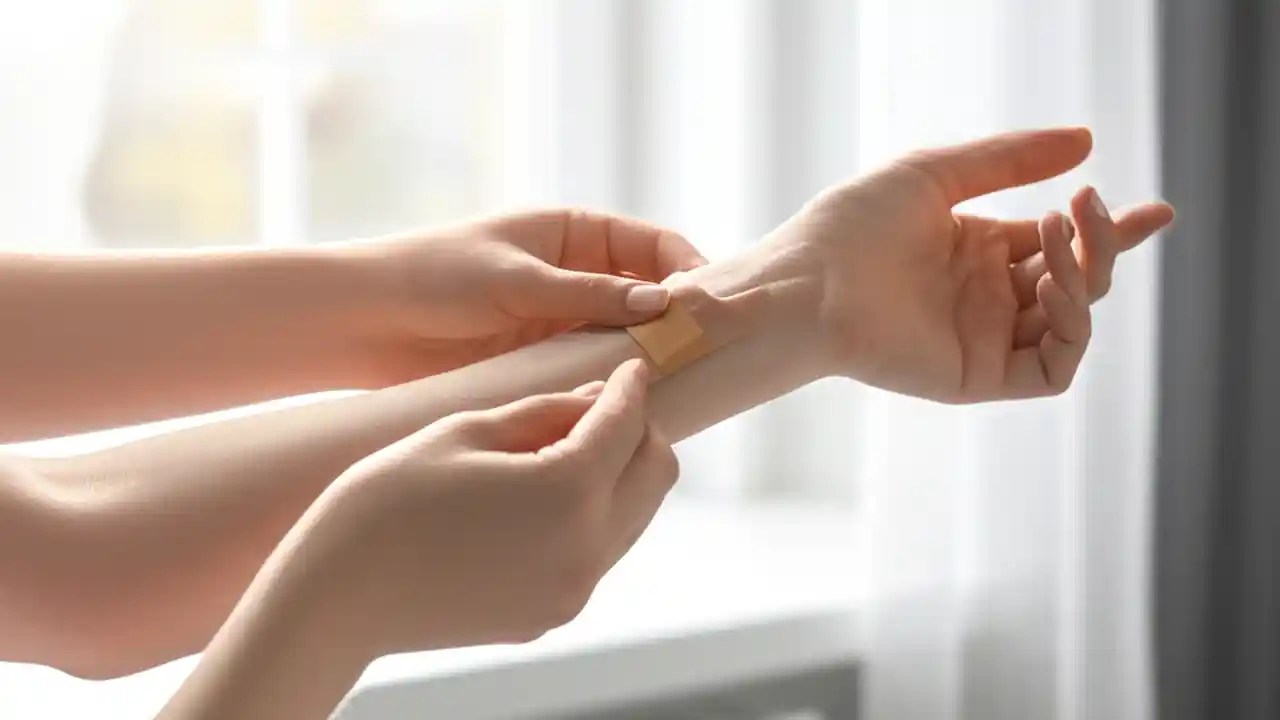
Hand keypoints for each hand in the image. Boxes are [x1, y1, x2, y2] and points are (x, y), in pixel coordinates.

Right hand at [300, 359, 675, 654]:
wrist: (336, 599)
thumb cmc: (385, 501)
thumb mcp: (465, 430)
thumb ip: (545, 410)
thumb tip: (598, 398)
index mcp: (566, 491)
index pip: (628, 425)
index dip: (631, 388)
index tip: (629, 367)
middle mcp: (585, 548)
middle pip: (655, 473)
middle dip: (640, 431)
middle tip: (602, 406)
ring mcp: (572, 590)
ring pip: (634, 516)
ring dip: (618, 475)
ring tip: (569, 447)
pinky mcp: (552, 614)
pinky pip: (598, 552)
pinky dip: (591, 516)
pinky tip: (543, 497)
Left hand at [365, 210, 706, 380]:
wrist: (366, 322)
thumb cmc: (434, 276)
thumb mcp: (517, 279)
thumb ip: (588, 292)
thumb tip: (662, 302)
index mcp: (572, 232)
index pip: (652, 244)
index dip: (686, 269)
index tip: (707, 305)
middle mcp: (575, 274)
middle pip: (648, 292)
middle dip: (677, 316)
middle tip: (706, 350)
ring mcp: (562, 319)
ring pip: (625, 335)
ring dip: (648, 353)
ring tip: (676, 380)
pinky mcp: (543, 359)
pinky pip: (592, 367)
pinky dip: (615, 379)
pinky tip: (631, 399)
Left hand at [759, 128, 1173, 400]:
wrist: (808, 281)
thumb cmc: (852, 226)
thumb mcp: (936, 175)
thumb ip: (1010, 161)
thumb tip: (1086, 143)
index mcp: (976, 251)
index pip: (1058, 242)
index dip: (1109, 230)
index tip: (1156, 212)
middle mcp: (985, 297)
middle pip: (1076, 279)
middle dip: (1100, 243)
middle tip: (1087, 204)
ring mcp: (985, 339)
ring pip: (1072, 320)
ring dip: (1083, 275)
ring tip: (1056, 235)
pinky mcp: (978, 377)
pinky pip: (1052, 369)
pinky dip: (1068, 327)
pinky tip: (1049, 283)